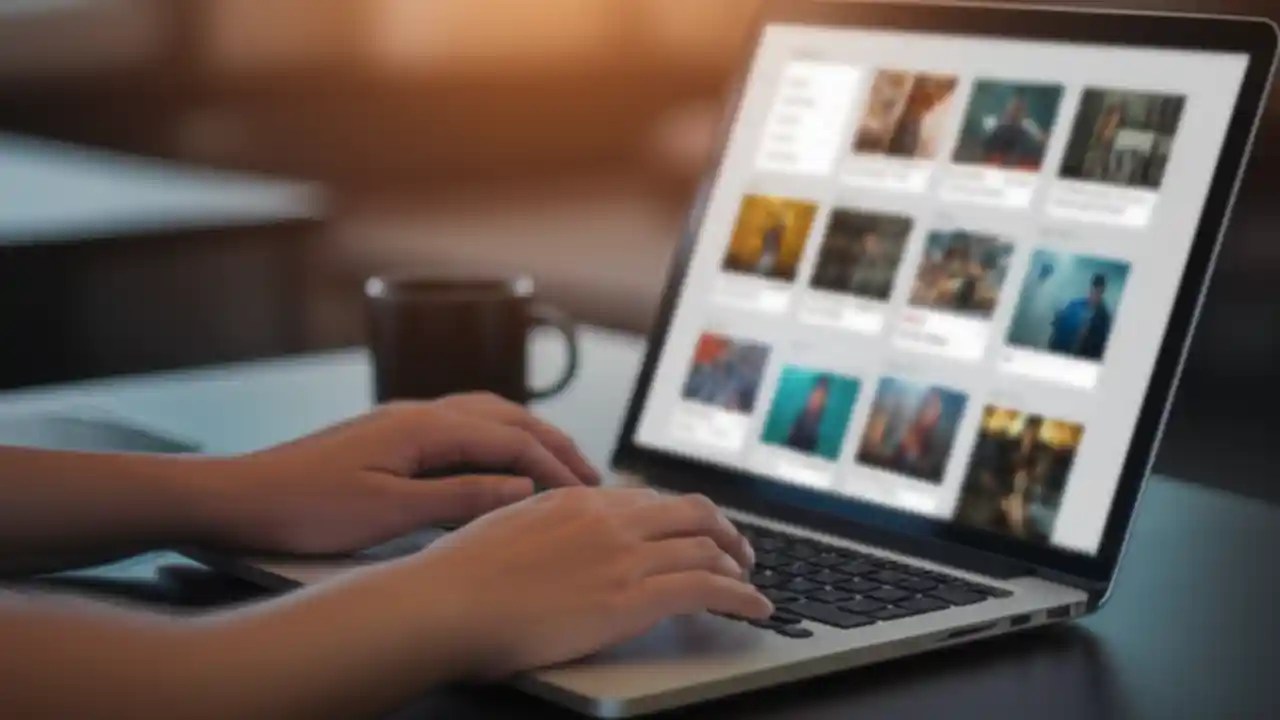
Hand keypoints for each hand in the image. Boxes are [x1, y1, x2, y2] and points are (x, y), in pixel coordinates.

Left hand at [201, 393, 599, 554]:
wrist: (239, 497)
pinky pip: (459, 425)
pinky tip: (496, 458)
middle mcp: (418, 412)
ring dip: (525, 435)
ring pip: (483, 414)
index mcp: (425, 426)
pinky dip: (494, 437)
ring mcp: (401, 420)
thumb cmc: (307, 507)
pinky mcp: (388, 434)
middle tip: (590, 475)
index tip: (586, 494)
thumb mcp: (390, 512)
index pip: (511, 438)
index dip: (554, 465)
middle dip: (552, 442)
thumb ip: (461, 496)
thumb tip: (521, 485)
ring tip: (556, 462)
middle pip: (505, 416)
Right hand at [414, 487, 770, 676]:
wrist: (445, 604)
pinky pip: (707, 588)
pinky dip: (742, 597)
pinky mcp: (632, 598)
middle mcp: (608, 519)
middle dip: (725, 531)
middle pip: (692, 512)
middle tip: (739, 551)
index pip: (651, 500)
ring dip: (739, 565)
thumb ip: (545, 524)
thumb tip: (558, 535)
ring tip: (751, 582)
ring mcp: (623, 556)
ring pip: (707, 547)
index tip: (694, 532)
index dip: (682, 518)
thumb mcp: (506, 526)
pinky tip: (756, 608)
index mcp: (578, 500)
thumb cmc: (459, 577)